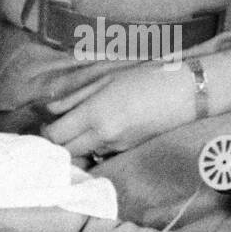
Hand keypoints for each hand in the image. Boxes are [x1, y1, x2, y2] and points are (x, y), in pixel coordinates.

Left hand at [39, 62, 196, 158]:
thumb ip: (74, 97)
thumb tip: (50, 109)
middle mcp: (104, 136)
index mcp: (95, 115)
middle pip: (66, 151)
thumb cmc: (144, 77)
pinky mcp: (128, 151)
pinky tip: (99, 129)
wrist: (184, 93)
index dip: (46, 131)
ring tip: (77, 126)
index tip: (46, 121)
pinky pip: (101, 152)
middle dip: (58, 142)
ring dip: (76, 144)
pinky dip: (94, 145)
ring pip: (83, 154)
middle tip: (58, 126)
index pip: (56, 136)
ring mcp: (117, 147)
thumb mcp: (104, 80)